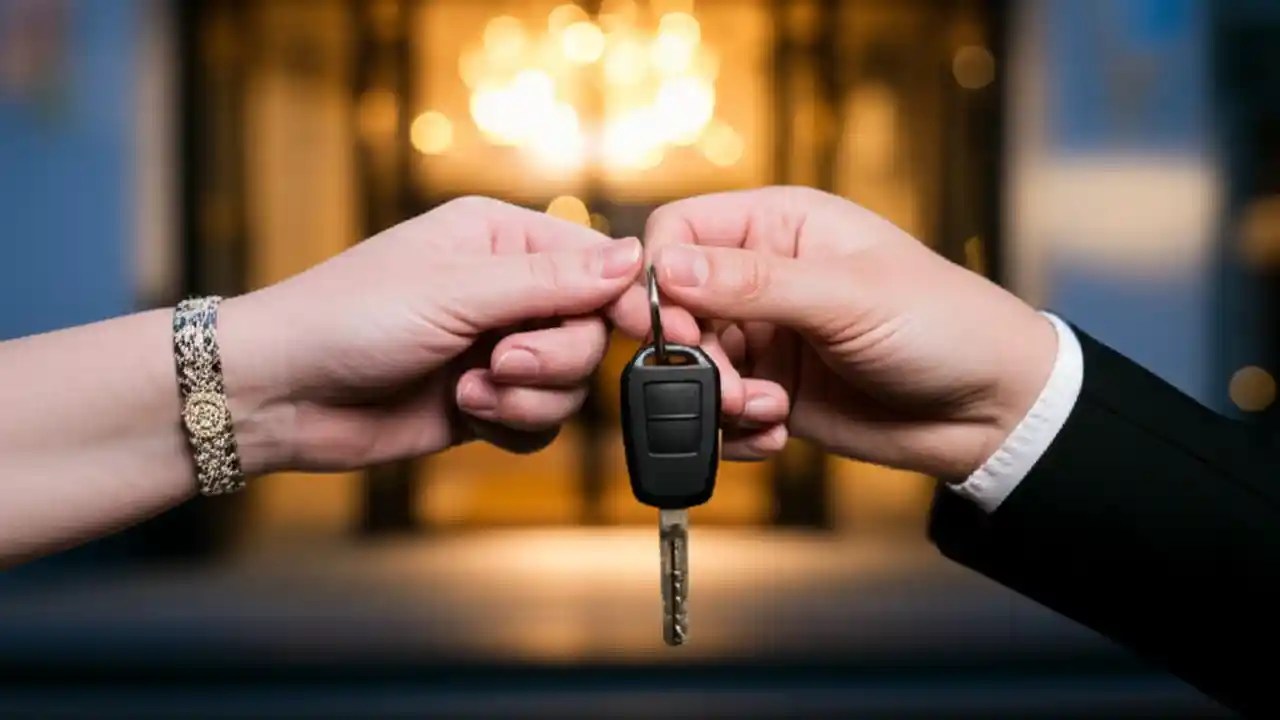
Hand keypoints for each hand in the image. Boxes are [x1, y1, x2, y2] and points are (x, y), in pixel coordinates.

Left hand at [216, 196, 642, 472]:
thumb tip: (631, 258)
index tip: (636, 330)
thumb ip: (548, 281)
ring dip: (526, 397)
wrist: (282, 395)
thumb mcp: (454, 291)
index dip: (618, 299)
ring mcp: (496, 348)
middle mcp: (505, 290)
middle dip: (552, 358)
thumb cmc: (348, 318)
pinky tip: (464, 413)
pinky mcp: (485, 400)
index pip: (594, 262)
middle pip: (588, 331)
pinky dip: (511, 426)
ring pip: (569, 382)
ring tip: (470, 391)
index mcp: (499, 238)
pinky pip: (541, 421)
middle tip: (502, 362)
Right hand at [615, 186, 1056, 478]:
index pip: (679, 230)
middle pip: (674, 305)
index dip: (660, 276)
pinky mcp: (773, 389)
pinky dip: (737, 429)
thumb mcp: (849, 296)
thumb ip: (755, 283)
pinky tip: (779, 429)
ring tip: (766, 410)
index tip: (675, 326)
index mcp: (780, 224)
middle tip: (728, 382)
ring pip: (690, 364)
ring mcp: (766, 336)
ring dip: (717, 397)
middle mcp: (762, 276)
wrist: (991, 410)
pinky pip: (720, 410)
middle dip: (690, 352)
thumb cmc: (945, 324)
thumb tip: (667, 269)